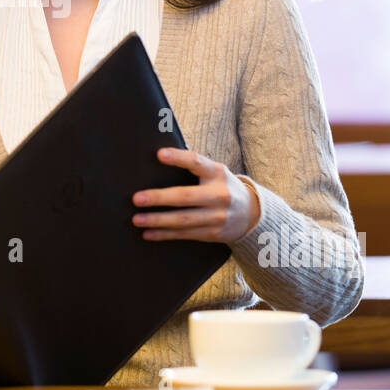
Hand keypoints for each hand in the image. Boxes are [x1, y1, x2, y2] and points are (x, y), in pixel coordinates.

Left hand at [131, 147, 261, 241]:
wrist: (251, 213)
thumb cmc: (222, 186)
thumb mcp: (215, 172)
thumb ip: (195, 167)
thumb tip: (160, 158)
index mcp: (217, 173)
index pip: (196, 162)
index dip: (178, 158)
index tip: (159, 154)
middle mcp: (219, 195)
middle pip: (186, 197)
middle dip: (159, 198)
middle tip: (137, 198)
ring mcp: (217, 216)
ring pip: (183, 220)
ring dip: (158, 220)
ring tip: (137, 219)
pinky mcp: (213, 233)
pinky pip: (185, 234)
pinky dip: (165, 234)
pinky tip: (148, 233)